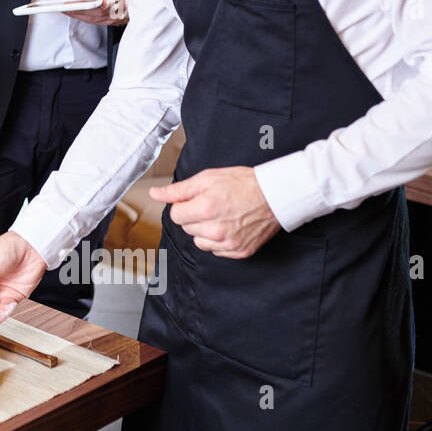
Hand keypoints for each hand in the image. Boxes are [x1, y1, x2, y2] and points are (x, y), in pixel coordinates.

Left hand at [64, 0, 130, 25]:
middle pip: (92, 13)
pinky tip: (77, 16)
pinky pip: (95, 22)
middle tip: (63, 8)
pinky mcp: (111, 22)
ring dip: (78, 16)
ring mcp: (113, 18)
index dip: (81, 6)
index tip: (70, 5)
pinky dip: (85, 18)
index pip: (95, 3)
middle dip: (76, 11)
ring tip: (67, 11)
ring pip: (92, 19)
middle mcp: (114, 10)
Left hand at [150, 166, 280, 257]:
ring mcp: (228, 243)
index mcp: (205, 209)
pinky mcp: (239, 251)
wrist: (275, 195)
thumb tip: (155, 193)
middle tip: (212, 205)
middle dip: (194, 216)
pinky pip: (216, 250)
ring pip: (199, 241)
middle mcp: (215, 230)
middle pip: (186, 228)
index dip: (184, 205)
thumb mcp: (207, 178)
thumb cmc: (243, 184)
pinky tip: (230, 226)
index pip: (176, 215)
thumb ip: (178, 190)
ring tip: (221, 216)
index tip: (197, 200)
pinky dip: (219, 240)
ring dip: (204, 230)